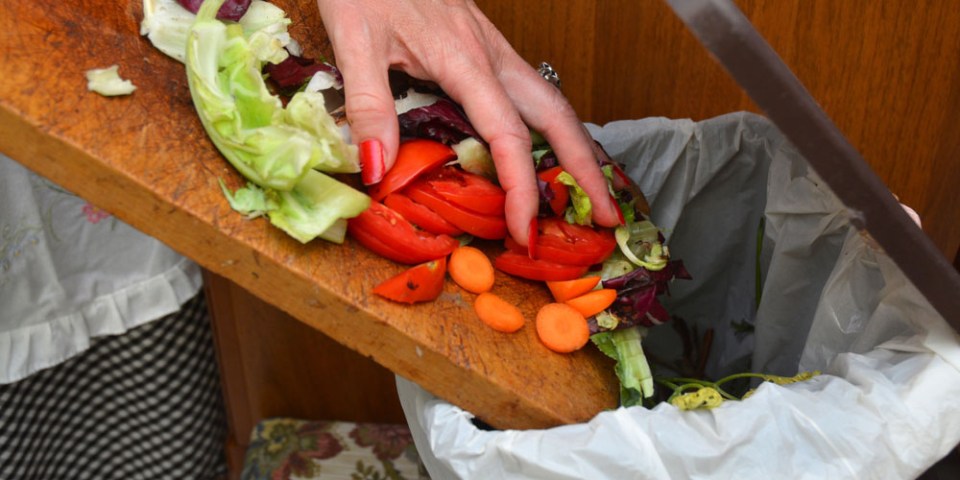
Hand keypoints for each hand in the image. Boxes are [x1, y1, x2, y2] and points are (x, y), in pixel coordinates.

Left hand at [316, 0, 621, 244]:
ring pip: (552, 103)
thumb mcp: (354, 41)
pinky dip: (551, 129)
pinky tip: (547, 149)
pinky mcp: (485, 48)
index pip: (508, 136)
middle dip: (587, 169)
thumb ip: (369, 105)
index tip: (523, 232)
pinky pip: (531, 94)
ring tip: (591, 191)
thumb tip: (379, 170)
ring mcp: (494, 51)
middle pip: (558, 118)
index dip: (522, 190)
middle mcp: (492, 57)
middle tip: (608, 215)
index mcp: (465, 60)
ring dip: (577, 149)